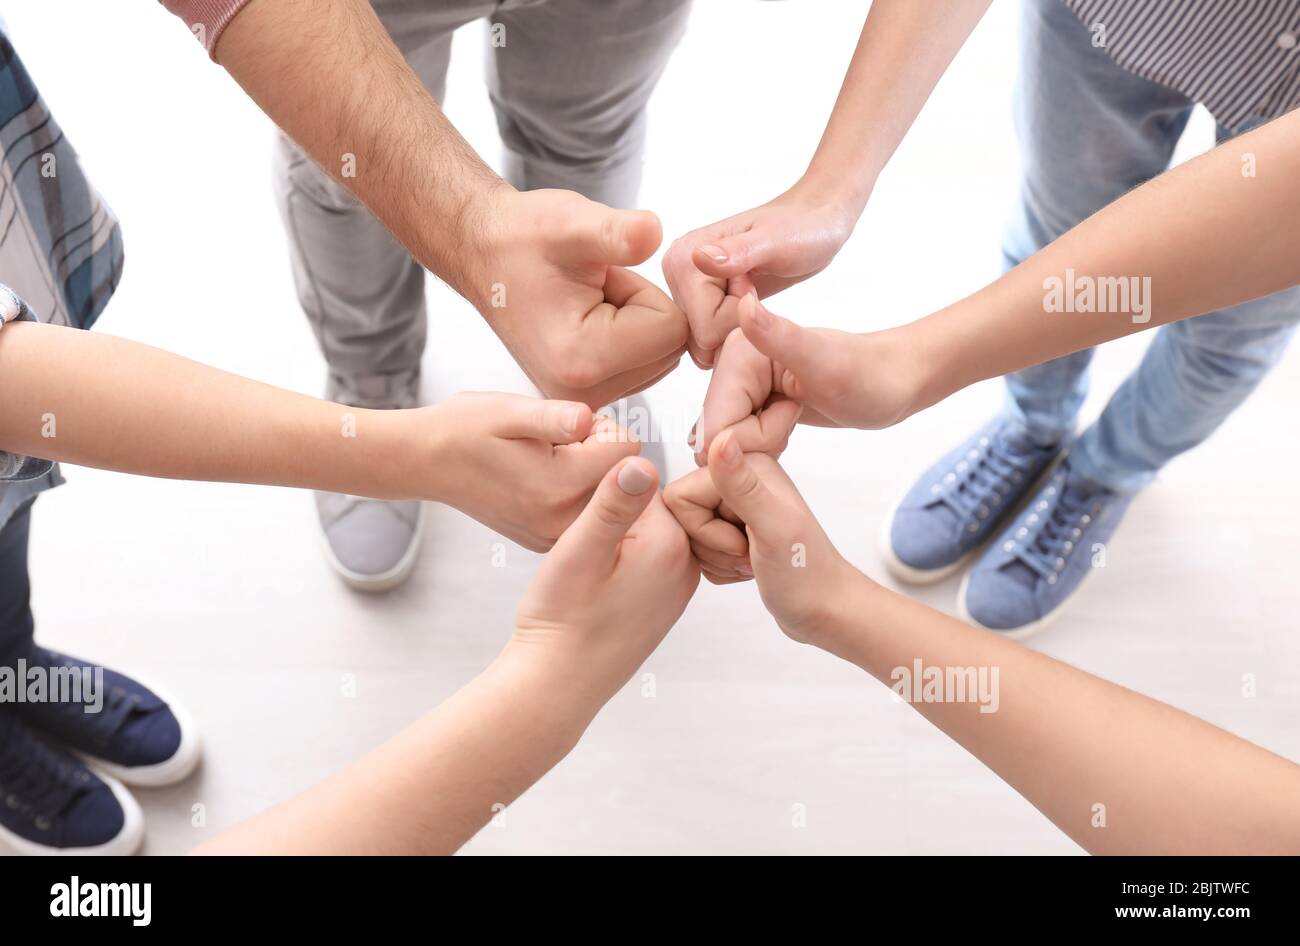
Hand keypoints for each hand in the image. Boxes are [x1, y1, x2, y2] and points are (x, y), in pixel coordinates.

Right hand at [422, 392, 637, 550]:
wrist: (428, 463)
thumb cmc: (467, 427)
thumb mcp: (510, 410)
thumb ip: (555, 416)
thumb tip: (590, 420)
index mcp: (560, 486)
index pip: (628, 450)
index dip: (603, 428)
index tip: (567, 428)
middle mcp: (562, 521)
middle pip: (622, 478)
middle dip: (598, 454)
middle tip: (552, 446)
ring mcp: (553, 537)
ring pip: (607, 498)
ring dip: (587, 476)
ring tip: (543, 464)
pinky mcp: (547, 542)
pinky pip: (586, 514)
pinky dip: (573, 495)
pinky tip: (539, 482)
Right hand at [467, 188, 688, 407]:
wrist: (485, 255)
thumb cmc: (526, 237)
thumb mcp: (574, 223)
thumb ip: (619, 231)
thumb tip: (655, 231)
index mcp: (582, 360)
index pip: (673, 329)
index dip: (643, 291)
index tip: (596, 280)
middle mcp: (580, 395)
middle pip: (670, 350)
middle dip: (643, 311)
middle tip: (590, 291)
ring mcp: (581, 401)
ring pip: (659, 357)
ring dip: (635, 324)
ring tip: (584, 303)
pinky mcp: (585, 397)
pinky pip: (642, 365)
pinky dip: (627, 339)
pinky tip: (585, 319)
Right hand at [513, 456, 699, 695]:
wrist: (558, 686)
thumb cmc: (562, 621)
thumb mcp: (580, 551)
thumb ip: (613, 503)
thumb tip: (640, 460)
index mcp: (671, 544)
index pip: (644, 483)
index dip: (604, 493)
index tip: (583, 523)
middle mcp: (686, 565)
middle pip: (649, 508)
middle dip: (613, 515)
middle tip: (582, 549)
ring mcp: (677, 587)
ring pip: (645, 534)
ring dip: (615, 539)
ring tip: (587, 570)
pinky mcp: (662, 602)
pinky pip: (645, 560)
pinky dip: (620, 562)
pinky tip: (597, 584)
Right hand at [663, 185, 855, 367]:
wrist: (812, 223)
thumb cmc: (802, 228)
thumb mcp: (777, 241)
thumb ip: (738, 251)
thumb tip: (698, 259)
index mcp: (683, 258)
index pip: (705, 329)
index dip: (742, 317)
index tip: (756, 284)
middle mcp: (676, 272)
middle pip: (702, 340)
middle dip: (738, 324)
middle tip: (757, 289)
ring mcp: (685, 287)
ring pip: (707, 344)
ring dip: (738, 327)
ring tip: (754, 292)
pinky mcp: (698, 299)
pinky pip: (712, 338)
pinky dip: (737, 328)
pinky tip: (750, 302)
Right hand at [692, 294, 921, 462]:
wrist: (895, 379)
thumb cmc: (871, 376)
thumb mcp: (826, 363)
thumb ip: (779, 336)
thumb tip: (744, 305)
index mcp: (738, 348)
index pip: (719, 422)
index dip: (754, 436)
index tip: (791, 415)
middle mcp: (731, 361)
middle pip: (720, 432)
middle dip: (757, 440)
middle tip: (794, 416)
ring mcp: (740, 381)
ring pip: (727, 440)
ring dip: (761, 443)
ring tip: (792, 418)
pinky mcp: (751, 398)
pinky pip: (738, 439)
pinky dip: (762, 442)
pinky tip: (786, 424)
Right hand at [704, 430, 857, 644]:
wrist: (825, 607)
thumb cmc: (806, 573)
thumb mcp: (774, 527)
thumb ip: (742, 484)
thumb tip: (721, 437)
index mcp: (746, 465)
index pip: (681, 495)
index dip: (704, 528)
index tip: (742, 539)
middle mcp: (739, 479)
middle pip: (683, 516)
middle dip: (712, 546)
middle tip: (749, 553)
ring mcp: (735, 506)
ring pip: (690, 535)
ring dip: (717, 559)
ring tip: (752, 561)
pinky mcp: (732, 529)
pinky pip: (700, 550)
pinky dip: (720, 568)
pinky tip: (749, 568)